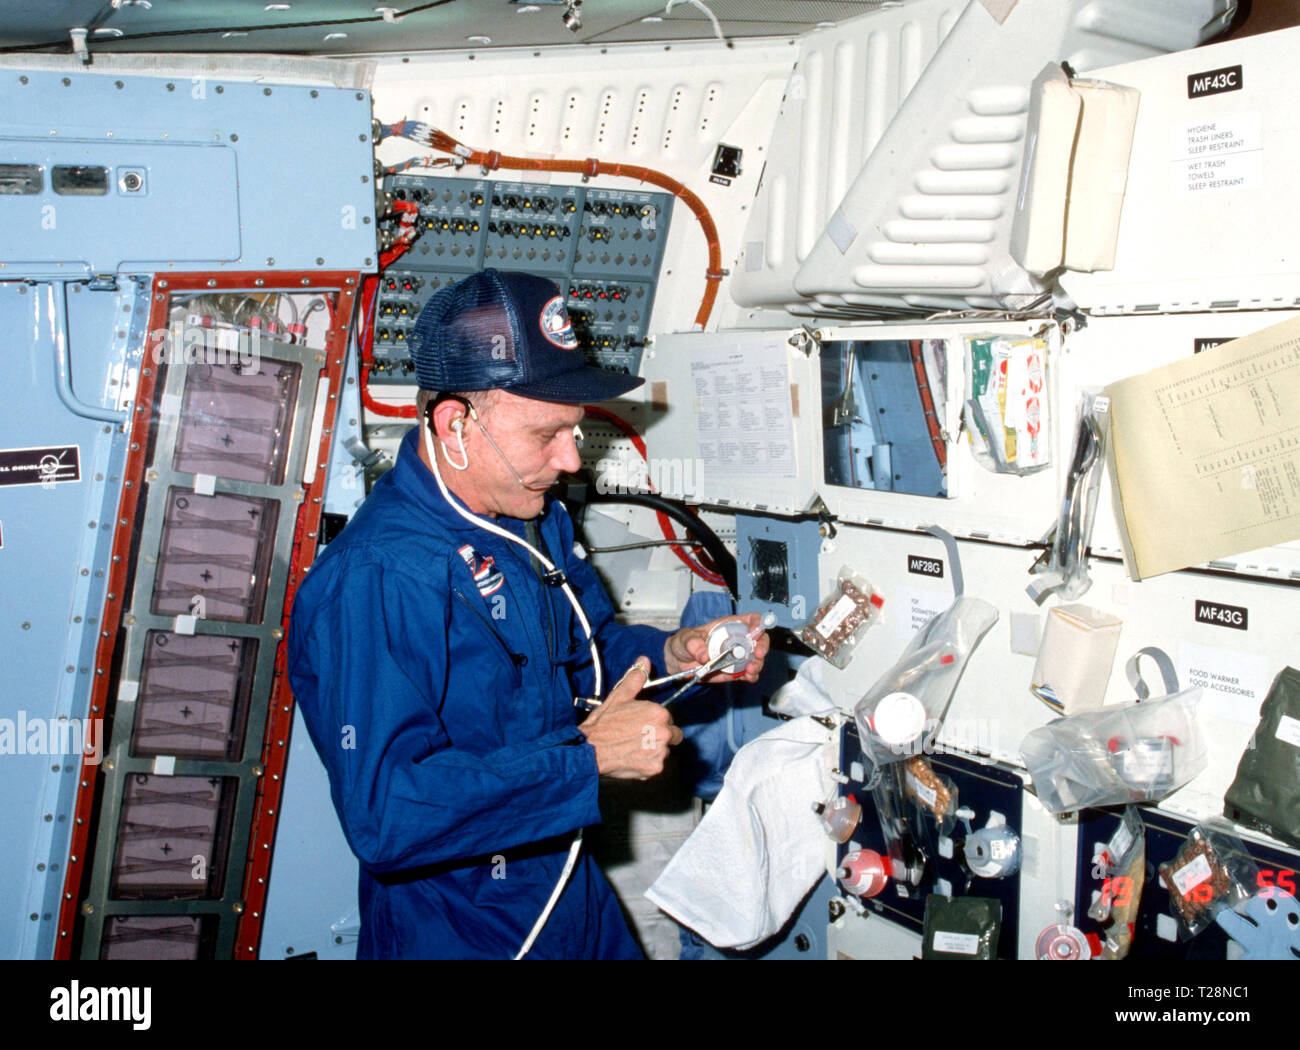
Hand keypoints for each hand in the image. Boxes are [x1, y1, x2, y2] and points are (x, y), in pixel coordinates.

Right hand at [578, 657, 682, 779]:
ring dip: (654, 751)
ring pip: (665, 751)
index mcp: (659, 713)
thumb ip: (636, 679)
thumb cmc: (603, 723)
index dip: (655, 722)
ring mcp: (660, 751)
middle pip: (673, 736)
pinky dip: (647, 764)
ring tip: (632, 748)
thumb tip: (644, 660)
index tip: (641, 725)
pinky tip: (631, 758)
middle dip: (659, 737)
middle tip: (638, 737)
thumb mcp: (619, 697)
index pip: (669, 719)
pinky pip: (657, 766)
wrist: (589, 749)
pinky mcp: (655, 768)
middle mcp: (664, 732)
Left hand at [663, 613, 770, 685]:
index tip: (755, 631)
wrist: (678, 662)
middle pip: (760, 640)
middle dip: (762, 646)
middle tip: (757, 654)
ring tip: (750, 669)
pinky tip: (748, 676)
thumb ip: (694, 644)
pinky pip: (748, 674)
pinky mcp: (734, 671)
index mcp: (729, 626)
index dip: (758, 623)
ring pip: (756, 659)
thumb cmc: (684, 642)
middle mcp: (737, 640)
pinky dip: (751, 676)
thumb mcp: (686, 638)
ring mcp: (737, 657)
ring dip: (757, 664)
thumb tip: (704, 656)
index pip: (751, 619)